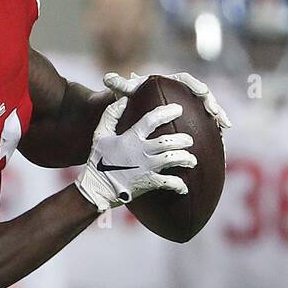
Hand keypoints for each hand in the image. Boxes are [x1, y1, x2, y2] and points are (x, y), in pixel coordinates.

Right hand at [75, 85, 195, 212]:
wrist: (96, 188)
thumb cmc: (98, 160)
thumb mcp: (100, 134)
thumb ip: (111, 115)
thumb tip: (124, 99)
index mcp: (131, 137)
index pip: (151, 120)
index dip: (166, 112)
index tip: (178, 109)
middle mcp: (141, 151)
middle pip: (168, 141)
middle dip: (183, 139)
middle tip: (189, 140)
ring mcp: (146, 167)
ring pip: (172, 159)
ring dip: (185, 159)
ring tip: (191, 160)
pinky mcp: (148, 183)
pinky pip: (169, 183)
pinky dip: (179, 185)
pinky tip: (184, 186)